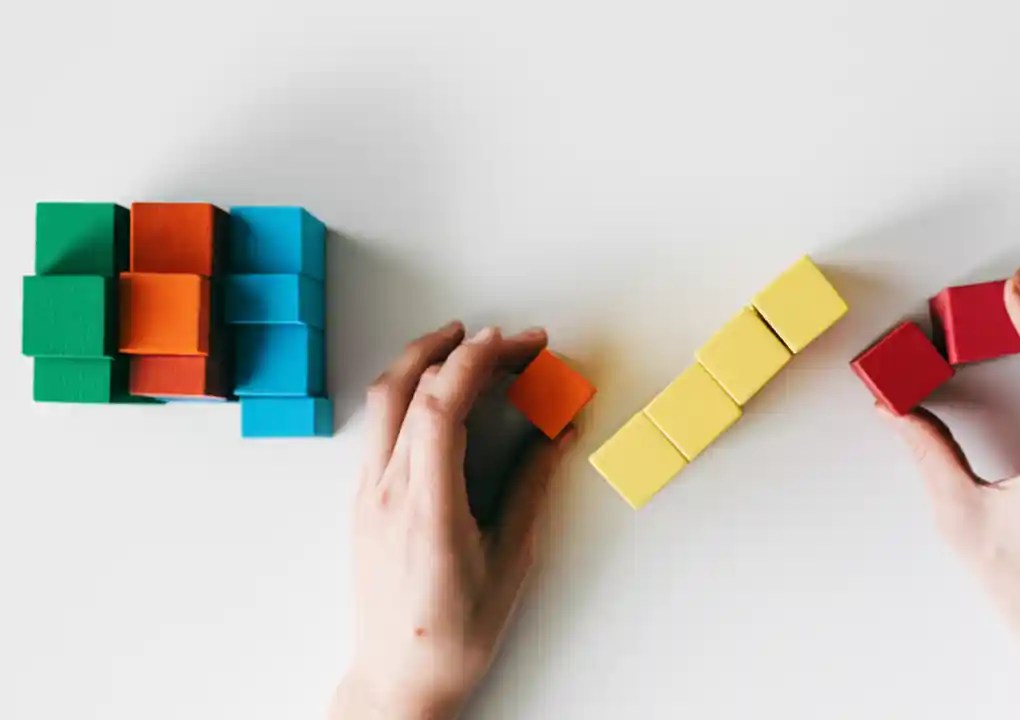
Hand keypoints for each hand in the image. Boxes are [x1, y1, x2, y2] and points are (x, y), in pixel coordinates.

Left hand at [330, 323, 575, 719]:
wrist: (399, 677)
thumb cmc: (455, 633)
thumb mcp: (511, 560)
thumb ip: (532, 486)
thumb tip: (558, 432)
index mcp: (426, 508)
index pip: (438, 407)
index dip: (474, 362)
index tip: (509, 342)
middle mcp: (387, 493)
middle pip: (406, 389)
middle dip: (457, 350)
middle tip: (505, 341)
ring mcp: (368, 496)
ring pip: (383, 402)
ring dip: (422, 361)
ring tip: (463, 345)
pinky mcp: (363, 502)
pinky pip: (380, 426)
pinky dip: (409, 393)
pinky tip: (438, 393)